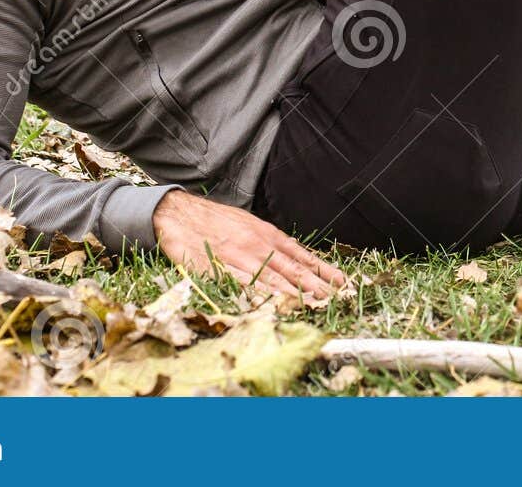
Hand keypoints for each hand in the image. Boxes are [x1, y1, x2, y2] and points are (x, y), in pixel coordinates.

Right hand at [152, 190, 349, 303]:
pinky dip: (260, 296)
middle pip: (292, 270)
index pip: (301, 255)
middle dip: (317, 286)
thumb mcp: (249, 224)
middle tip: (337, 298)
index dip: (322, 270)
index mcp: (267, 235)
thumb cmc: (215, 220)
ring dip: (296, 295)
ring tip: (316, 305)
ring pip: (273, 280)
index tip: (341, 281)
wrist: (180, 215)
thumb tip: (293, 253)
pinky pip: (244, 286)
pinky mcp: (220, 270)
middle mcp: (258, 246)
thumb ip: (270, 240)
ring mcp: (239, 259)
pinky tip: (275, 305)